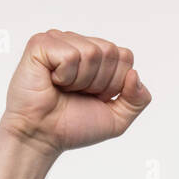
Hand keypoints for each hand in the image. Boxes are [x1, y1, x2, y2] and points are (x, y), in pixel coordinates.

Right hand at [0, 30, 151, 155]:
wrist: (42, 137)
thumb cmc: (72, 126)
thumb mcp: (117, 118)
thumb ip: (138, 100)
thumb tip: (134, 74)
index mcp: (97, 56)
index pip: (125, 56)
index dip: (114, 83)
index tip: (95, 96)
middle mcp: (78, 43)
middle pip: (110, 52)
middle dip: (99, 82)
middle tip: (77, 93)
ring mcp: (59, 41)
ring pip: (91, 52)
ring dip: (80, 81)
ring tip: (63, 88)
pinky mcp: (40, 44)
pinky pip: (69, 55)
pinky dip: (64, 76)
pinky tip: (52, 82)